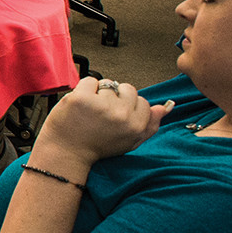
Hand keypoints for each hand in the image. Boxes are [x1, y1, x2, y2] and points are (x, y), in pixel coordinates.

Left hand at [34, 77, 171, 172]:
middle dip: (116, 96)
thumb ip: (149, 125)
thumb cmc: (97, 147)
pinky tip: (80, 104)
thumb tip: (165, 108)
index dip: (128, 106)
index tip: (116, 116)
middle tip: (103, 112)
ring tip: (91, 110)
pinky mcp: (82, 98)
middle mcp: (122, 115)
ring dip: (99, 93)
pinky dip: (84, 88)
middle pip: (128, 89)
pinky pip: (89, 80)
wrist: (67, 152)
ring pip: (108, 84)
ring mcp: (102, 105)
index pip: (143, 101)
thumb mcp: (130, 141)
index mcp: (136, 126)